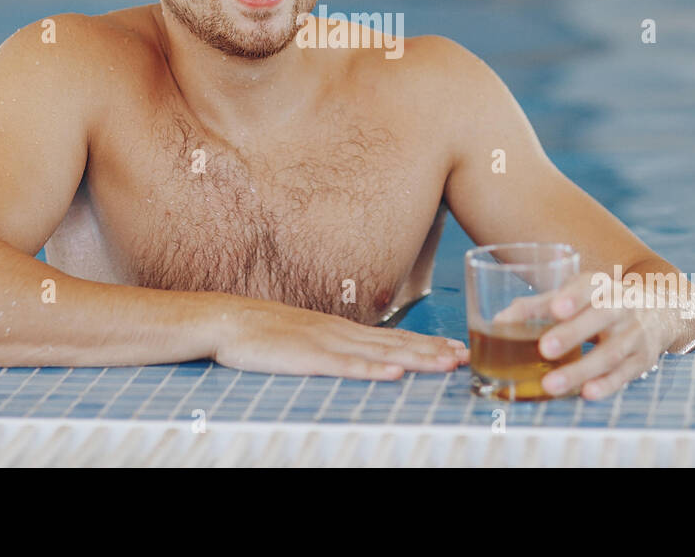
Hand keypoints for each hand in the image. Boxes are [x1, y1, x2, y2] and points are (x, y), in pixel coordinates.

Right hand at [211, 295, 468, 378]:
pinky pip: (346, 367)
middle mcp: (342, 333)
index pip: (393, 336)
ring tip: (445, 364)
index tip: (455, 347)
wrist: (229, 320)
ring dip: (416, 359)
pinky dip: (373, 371)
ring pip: (381, 353)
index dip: (426, 342)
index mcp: (342, 329)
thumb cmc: (264, 332)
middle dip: (433, 350)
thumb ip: (332, 346)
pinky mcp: (309, 357)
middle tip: (465, 356)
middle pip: (396, 343)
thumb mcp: (306, 336)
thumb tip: (356, 357)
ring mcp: (327, 343)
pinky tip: (395, 374)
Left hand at [495, 271, 666, 399]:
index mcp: (599, 286)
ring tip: (550, 384)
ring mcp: (634, 334)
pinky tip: (587, 393)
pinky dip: (606, 385)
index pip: (586, 287)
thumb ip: (538, 306)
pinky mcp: (643, 360)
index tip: (556, 307)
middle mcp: (620, 306)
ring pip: (609, 353)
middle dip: (572, 333)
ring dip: (580, 370)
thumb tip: (497, 321)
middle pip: (599, 318)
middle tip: (544, 348)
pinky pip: (624, 374)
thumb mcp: (576, 294)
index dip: (572, 296)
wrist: (662, 308)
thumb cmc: (602, 301)